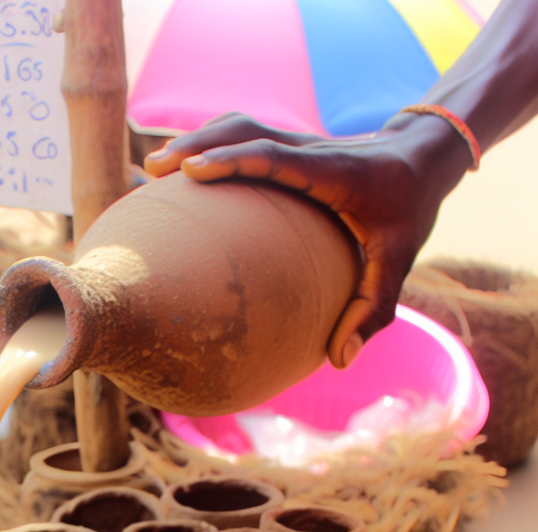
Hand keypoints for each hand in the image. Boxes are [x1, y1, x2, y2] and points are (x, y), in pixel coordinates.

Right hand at [144, 112, 473, 366]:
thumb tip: (339, 360)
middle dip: (197, 146)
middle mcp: (310, 148)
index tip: (194, 170)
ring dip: (195, 141)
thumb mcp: (398, 263)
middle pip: (245, 131)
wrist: (423, 156)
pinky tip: (181, 174)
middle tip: (154, 169)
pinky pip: (241, 137)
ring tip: (153, 170)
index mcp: (333, 173)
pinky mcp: (287, 144)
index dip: (234, 160)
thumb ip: (371, 310)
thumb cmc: (407, 214)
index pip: (276, 157)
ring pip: (239, 126)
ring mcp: (296, 141)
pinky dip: (207, 148)